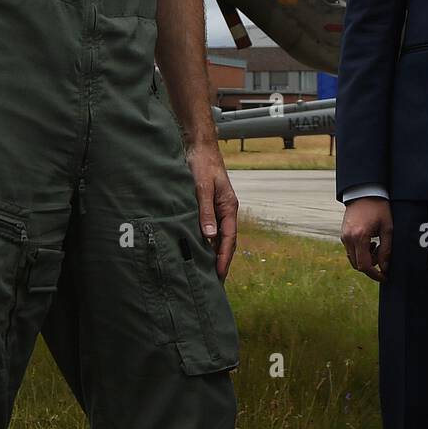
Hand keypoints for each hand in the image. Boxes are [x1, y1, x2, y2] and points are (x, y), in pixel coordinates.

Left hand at [186, 141, 237, 280]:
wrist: (199, 145)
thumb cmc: (202, 163)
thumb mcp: (202, 187)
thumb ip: (205, 211)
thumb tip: (209, 236)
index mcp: (229, 207)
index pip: (229, 239)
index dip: (224, 258)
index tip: (219, 275)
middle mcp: (225, 210)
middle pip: (226, 241)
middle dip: (221, 261)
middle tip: (215, 282)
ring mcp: (217, 208)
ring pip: (218, 236)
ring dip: (213, 253)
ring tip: (207, 272)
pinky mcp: (208, 205)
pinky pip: (210, 227)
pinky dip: (206, 241)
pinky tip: (198, 249)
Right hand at [341, 197, 392, 280]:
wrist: (364, 192)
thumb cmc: (378, 208)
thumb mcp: (387, 228)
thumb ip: (386, 249)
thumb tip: (385, 267)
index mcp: (360, 237)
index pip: (364, 265)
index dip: (375, 274)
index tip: (384, 276)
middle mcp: (348, 238)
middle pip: (357, 265)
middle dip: (371, 267)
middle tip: (382, 259)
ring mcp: (344, 236)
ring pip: (353, 258)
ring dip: (365, 259)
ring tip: (376, 247)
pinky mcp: (343, 234)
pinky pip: (350, 250)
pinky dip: (359, 252)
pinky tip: (369, 242)